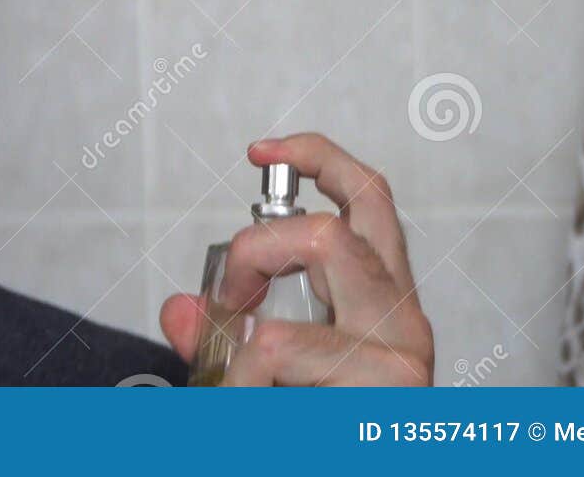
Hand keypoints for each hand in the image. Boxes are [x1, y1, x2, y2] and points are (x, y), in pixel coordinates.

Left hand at [159, 133, 433, 385]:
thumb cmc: (323, 431)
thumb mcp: (259, 383)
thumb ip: (221, 344)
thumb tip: (178, 310)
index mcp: (385, 306)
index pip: (369, 201)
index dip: (318, 158)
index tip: (259, 151)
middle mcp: (405, 324)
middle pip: (330, 231)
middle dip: (252, 252)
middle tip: (226, 301)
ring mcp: (401, 361)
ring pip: (292, 309)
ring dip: (237, 344)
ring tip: (232, 384)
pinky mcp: (388, 392)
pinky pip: (275, 359)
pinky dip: (234, 387)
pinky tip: (243, 408)